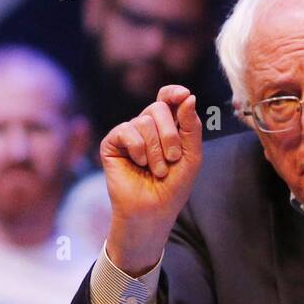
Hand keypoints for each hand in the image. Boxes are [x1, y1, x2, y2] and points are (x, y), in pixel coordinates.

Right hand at [101, 85, 203, 275]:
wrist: (153, 210)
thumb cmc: (174, 186)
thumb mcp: (192, 155)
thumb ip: (191, 126)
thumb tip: (187, 96)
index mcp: (167, 126)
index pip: (168, 97)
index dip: (174, 93)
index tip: (183, 95)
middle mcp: (146, 126)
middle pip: (158, 107)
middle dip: (170, 134)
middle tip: (172, 159)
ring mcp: (128, 133)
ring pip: (144, 121)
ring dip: (156, 149)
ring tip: (157, 170)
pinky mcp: (112, 143)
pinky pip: (126, 130)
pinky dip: (138, 148)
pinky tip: (139, 163)